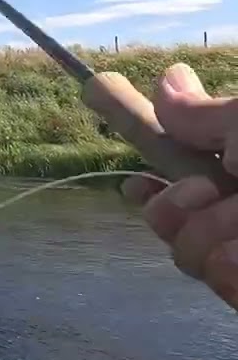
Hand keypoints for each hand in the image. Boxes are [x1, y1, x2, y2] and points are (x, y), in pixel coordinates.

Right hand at [121, 63, 237, 309]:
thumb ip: (206, 113)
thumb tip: (167, 78)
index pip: (183, 174)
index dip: (150, 177)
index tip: (132, 182)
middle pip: (170, 220)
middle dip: (176, 207)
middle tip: (211, 193)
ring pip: (187, 252)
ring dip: (214, 233)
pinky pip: (218, 281)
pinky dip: (232, 267)